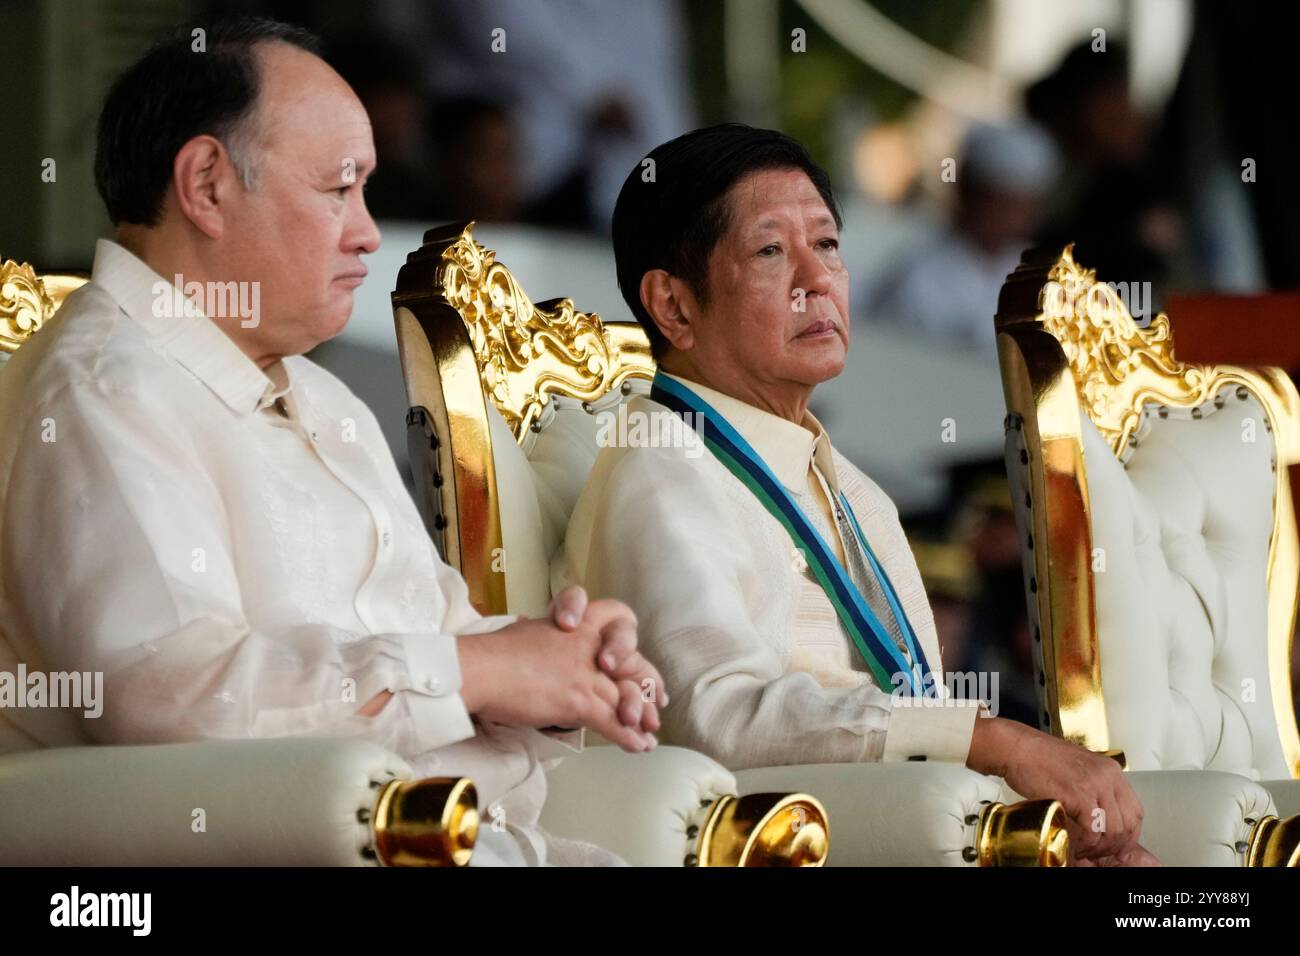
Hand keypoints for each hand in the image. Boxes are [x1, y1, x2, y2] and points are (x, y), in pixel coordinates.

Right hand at [457, 595, 664, 752]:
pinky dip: (629, 737)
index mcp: (578, 623)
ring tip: (650, 736)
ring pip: (626, 696)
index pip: (618, 621)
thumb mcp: (528, 630)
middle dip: (646, 688)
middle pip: (632, 663)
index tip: (634, 663)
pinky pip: (613, 722)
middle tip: (654, 706)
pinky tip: (639, 747)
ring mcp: (586, 673)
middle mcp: (588, 645)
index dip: (631, 645)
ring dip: (641, 719)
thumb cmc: (493, 652)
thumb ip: (543, 633)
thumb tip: (532, 628)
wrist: (479, 669)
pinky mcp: (579, 700)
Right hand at [968, 716, 1158, 865]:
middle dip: (1115, 845)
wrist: (1017, 747)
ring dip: (1100, 847)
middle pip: (1128, 823)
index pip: (1135, 810)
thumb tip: (1100, 814)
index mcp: (1110, 770)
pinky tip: (1076, 843)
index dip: (1128, 833)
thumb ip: (1093, 787)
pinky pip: (1093, 830)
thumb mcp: (1077, 768)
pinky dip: (1087, 843)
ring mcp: (1094, 785)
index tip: (1116, 843)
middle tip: (1100, 852)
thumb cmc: (1038, 757)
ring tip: (1086, 850)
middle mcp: (1107, 776)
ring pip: (1114, 829)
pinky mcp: (1079, 795)